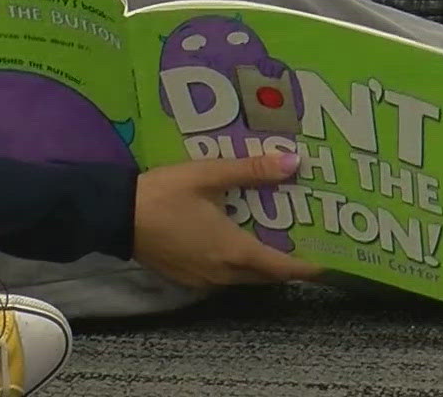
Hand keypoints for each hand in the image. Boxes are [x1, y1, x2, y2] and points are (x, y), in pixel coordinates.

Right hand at [131, 154, 323, 288]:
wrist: (114, 215)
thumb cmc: (164, 194)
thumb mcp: (208, 175)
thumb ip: (251, 170)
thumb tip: (293, 163)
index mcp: (233, 251)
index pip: (281, 267)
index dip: (307, 266)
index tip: (328, 260)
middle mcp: (222, 273)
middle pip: (265, 274)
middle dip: (286, 263)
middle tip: (305, 239)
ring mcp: (202, 278)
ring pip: (243, 276)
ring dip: (260, 262)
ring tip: (275, 236)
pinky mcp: (186, 276)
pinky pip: (222, 274)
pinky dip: (237, 262)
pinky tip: (235, 239)